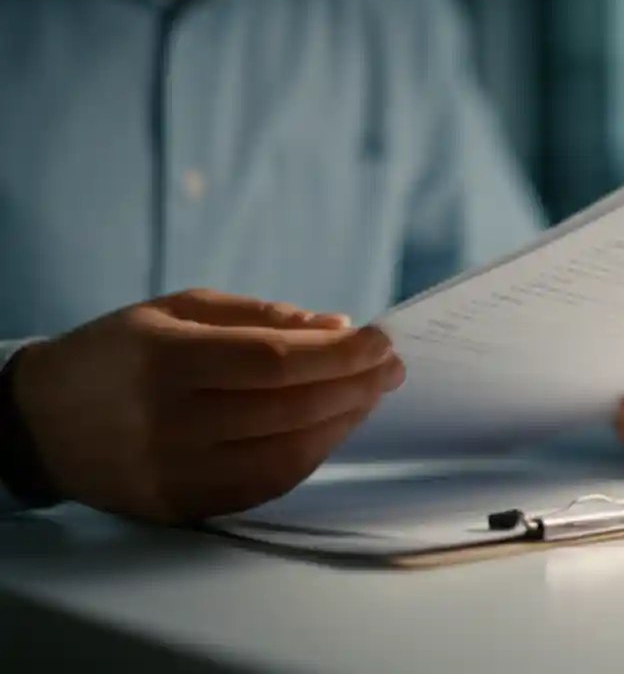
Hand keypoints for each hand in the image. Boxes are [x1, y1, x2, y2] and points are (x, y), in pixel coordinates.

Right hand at [11, 289, 404, 522]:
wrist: (40, 421)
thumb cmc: (117, 353)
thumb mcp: (178, 310)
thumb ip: (259, 317)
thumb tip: (338, 328)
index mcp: (167, 361)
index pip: (277, 362)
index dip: (340, 354)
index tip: (382, 341)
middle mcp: (171, 422)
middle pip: (291, 410)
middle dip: (355, 387)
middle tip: (390, 367)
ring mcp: (176, 473)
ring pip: (288, 455)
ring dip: (342, 424)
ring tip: (368, 395)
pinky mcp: (182, 506)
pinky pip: (267, 486)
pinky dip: (309, 456)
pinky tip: (330, 428)